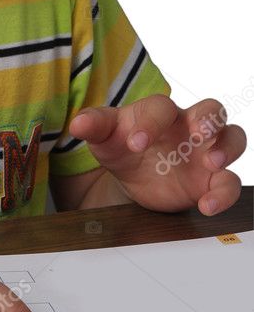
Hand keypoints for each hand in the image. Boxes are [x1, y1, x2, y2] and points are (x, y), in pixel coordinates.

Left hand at [68, 94, 245, 215]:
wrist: (133, 177)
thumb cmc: (122, 146)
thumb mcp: (104, 137)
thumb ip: (94, 126)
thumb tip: (78, 124)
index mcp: (159, 113)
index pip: (161, 106)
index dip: (151, 122)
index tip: (135, 144)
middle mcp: (188, 127)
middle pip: (212, 110)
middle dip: (209, 120)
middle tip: (198, 134)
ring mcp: (204, 153)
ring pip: (233, 139)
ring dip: (227, 147)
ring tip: (212, 163)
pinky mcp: (212, 180)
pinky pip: (230, 183)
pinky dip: (224, 193)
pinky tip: (207, 205)